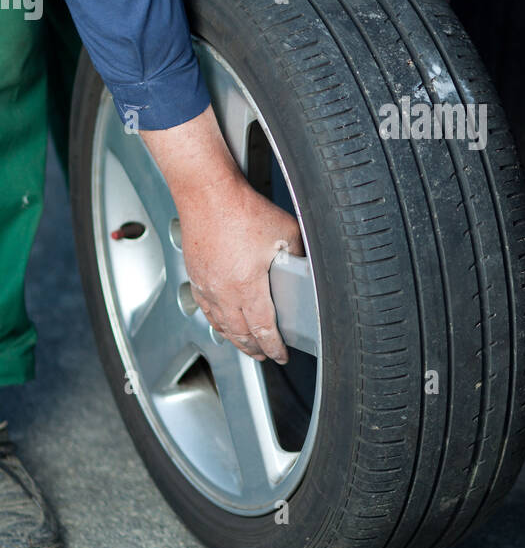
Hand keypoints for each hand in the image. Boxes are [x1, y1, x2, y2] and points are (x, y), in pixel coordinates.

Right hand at [141, 106, 303, 363]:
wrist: (207, 192)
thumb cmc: (241, 208)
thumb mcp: (286, 232)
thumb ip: (297, 255)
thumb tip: (306, 266)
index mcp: (247, 286)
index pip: (263, 329)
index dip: (274, 346)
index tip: (279, 354)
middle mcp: (223, 291)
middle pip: (239, 332)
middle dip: (254, 348)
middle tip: (263, 355)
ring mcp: (206, 283)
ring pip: (220, 323)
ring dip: (233, 338)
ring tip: (243, 345)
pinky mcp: (195, 272)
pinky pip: (204, 307)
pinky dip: (214, 319)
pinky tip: (218, 319)